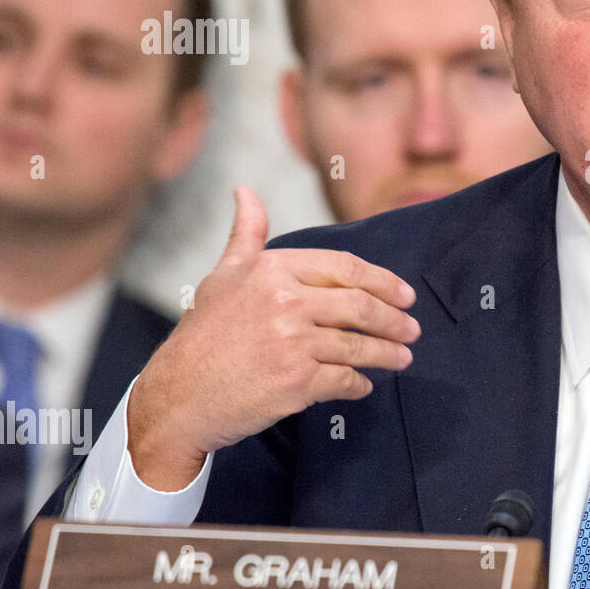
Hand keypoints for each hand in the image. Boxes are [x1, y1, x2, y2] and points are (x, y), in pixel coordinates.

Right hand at [126, 186, 419, 490]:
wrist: (177, 397)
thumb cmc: (202, 336)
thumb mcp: (224, 276)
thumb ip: (247, 235)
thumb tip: (245, 191)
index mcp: (274, 270)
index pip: (346, 269)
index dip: (383, 281)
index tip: (405, 295)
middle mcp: (286, 302)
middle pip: (361, 307)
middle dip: (395, 320)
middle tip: (412, 330)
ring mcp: (293, 344)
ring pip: (359, 346)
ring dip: (388, 354)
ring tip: (402, 359)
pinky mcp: (296, 383)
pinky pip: (344, 380)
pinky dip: (360, 384)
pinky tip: (365, 385)